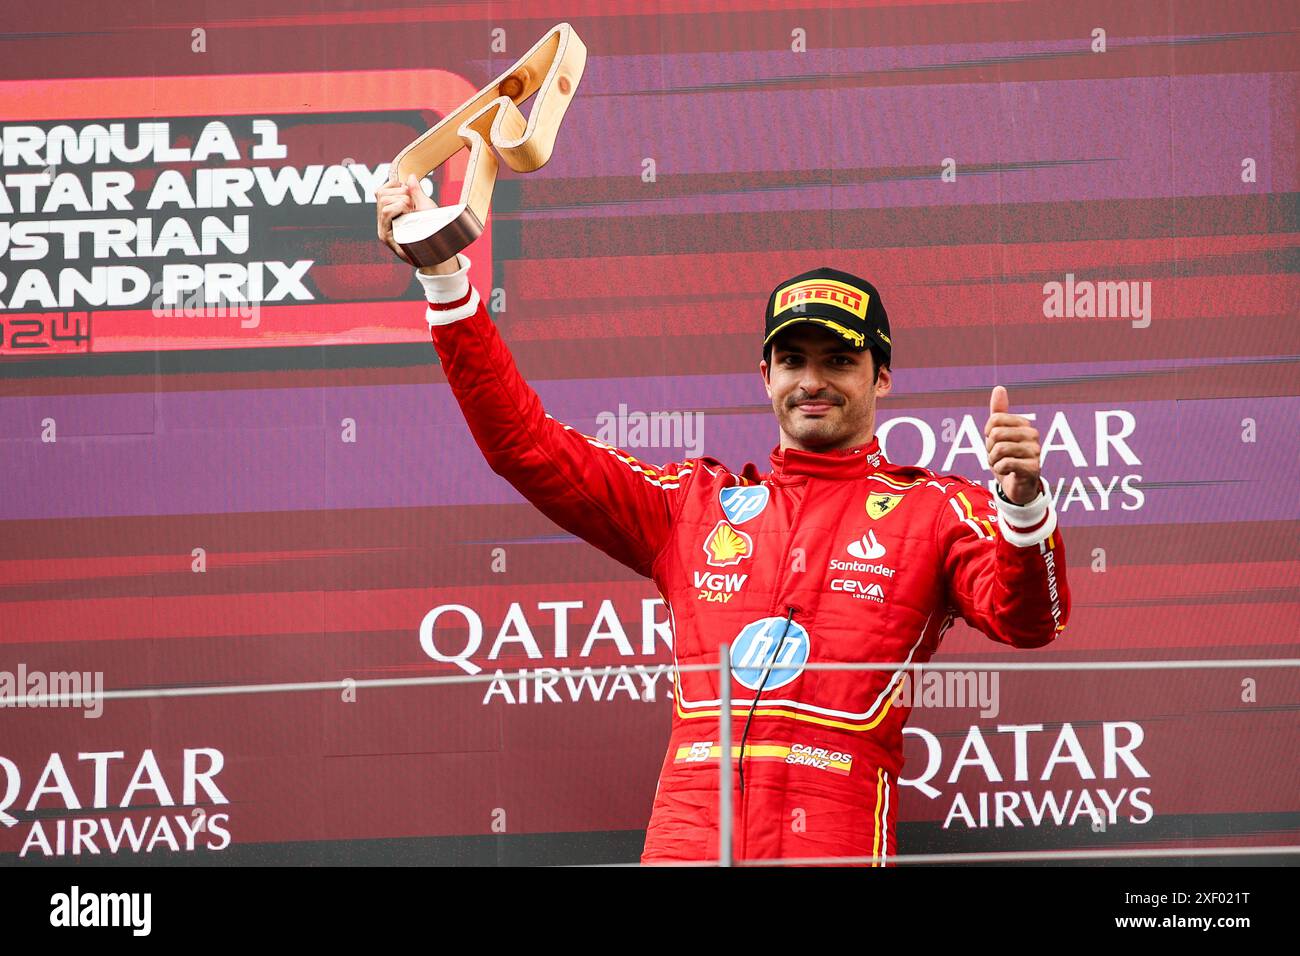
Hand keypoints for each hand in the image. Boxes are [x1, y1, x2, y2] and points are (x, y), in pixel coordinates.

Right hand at [376, 173, 436, 265]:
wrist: (436, 251)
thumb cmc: (432, 229)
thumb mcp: (425, 206)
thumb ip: (416, 191)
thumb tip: (410, 176)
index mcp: (389, 211)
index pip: (380, 190)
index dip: (394, 185)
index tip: (409, 192)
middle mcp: (383, 219)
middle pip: (380, 193)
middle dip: (401, 193)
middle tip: (413, 205)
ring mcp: (383, 228)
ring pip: (383, 202)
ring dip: (401, 201)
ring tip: (412, 211)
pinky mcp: (385, 236)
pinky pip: (386, 212)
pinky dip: (399, 208)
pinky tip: (408, 214)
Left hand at [985, 385, 1041, 504]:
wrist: (1018, 487)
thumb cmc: (1007, 459)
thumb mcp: (999, 436)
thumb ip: (999, 413)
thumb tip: (999, 388)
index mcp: (1024, 424)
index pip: (994, 420)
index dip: (988, 434)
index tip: (995, 443)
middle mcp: (1033, 435)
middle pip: (996, 434)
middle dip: (990, 448)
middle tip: (998, 456)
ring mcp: (1035, 451)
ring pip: (999, 449)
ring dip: (994, 461)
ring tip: (1002, 464)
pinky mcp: (1033, 468)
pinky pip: (1006, 463)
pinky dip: (1000, 470)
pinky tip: (1007, 472)